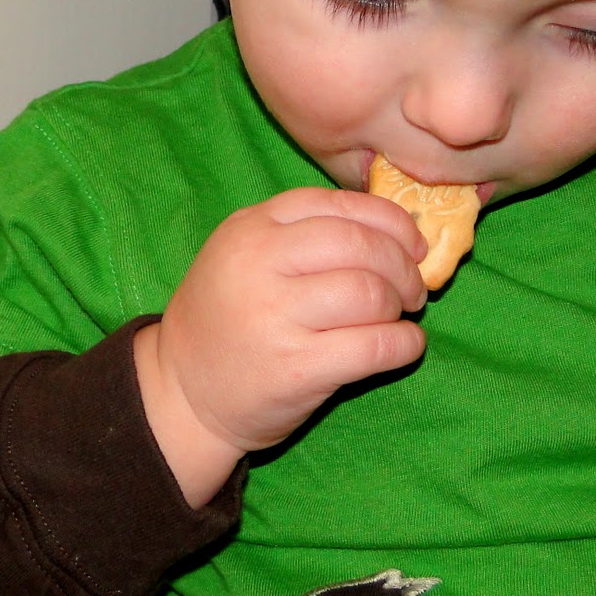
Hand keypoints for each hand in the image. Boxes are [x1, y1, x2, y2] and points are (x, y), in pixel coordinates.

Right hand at [134, 187, 428, 505]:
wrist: (182, 390)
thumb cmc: (228, 316)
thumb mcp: (244, 253)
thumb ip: (304, 234)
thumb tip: (396, 231)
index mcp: (252, 228)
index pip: (338, 205)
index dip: (389, 221)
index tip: (412, 243)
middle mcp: (261, 264)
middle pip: (361, 246)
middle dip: (402, 265)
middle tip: (413, 287)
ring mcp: (276, 317)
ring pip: (371, 294)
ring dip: (401, 305)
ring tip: (399, 317)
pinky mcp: (297, 369)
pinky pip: (374, 347)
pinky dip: (404, 344)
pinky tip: (404, 345)